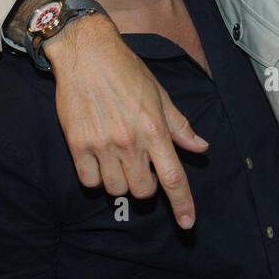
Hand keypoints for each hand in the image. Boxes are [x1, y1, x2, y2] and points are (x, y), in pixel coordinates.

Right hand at [46, 14, 207, 227]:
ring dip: (121, 182)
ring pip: (116, 189)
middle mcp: (130, 141)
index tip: (187, 224)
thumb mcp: (160, 95)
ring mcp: (102, 145)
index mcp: (155, 129)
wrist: (87, 53)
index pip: (173, 177)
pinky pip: (89, 182)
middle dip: (146, 185)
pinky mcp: (77, 145)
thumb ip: (179, 127)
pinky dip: (96, 178)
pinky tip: (99, 160)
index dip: (183, 204)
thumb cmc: (127, 71)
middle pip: (143, 190)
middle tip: (142, 165)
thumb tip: (201, 148)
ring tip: (119, 159)